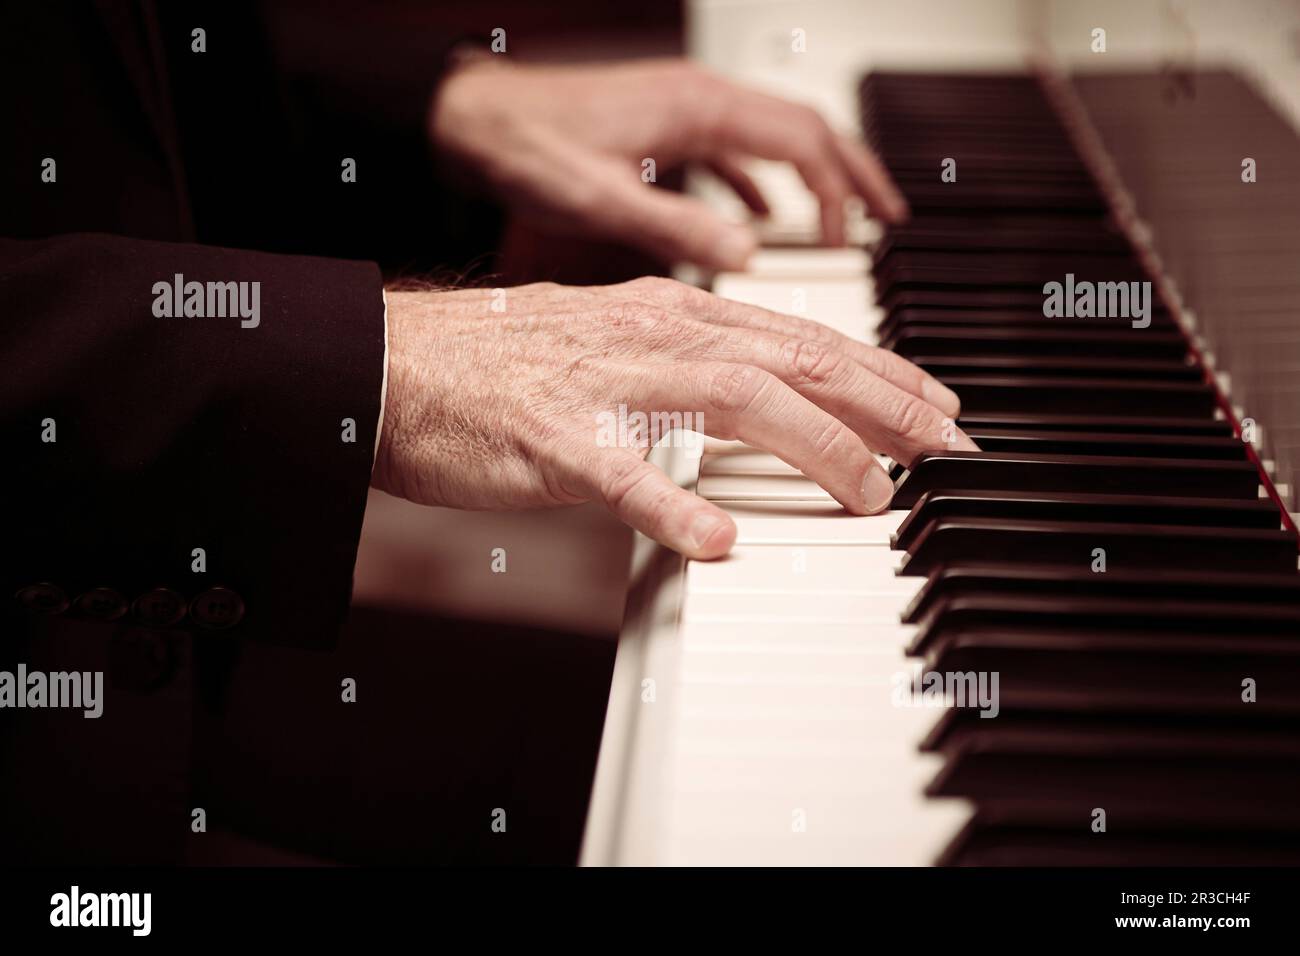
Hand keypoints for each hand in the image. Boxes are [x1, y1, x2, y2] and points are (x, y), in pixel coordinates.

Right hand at [373, 278, 974, 558]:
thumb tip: (767, 398)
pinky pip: (623, 474)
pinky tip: (719, 539)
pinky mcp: (553, 438)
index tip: (938, 408)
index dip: (881, 372)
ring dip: (814, 446)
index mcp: (671, 315)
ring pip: (733, 400)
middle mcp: (652, 335)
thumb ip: (691, 368)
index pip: (800, 337)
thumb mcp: (615, 345)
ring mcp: (604, 383)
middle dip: (885, 404)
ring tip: (869, 493)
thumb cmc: (504, 365)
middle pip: (793, 360)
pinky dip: (675, 506)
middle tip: (948, 447)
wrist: (395, 365)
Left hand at [429, 58, 907, 270]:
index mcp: (697, 109)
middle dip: (850, 176)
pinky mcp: (661, 136)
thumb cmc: (522, 146)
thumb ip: (672, 226)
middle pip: (803, 132)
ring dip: (811, 180)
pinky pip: (732, 156)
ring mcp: (682, 117)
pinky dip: (760, 187)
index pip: (802, 138)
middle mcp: (698, 104)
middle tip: (887, 221)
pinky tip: (761, 222)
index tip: (863, 234)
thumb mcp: (597, 197)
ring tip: (841, 223)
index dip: (843, 186)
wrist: (467, 122)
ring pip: (772, 142)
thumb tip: (747, 254)